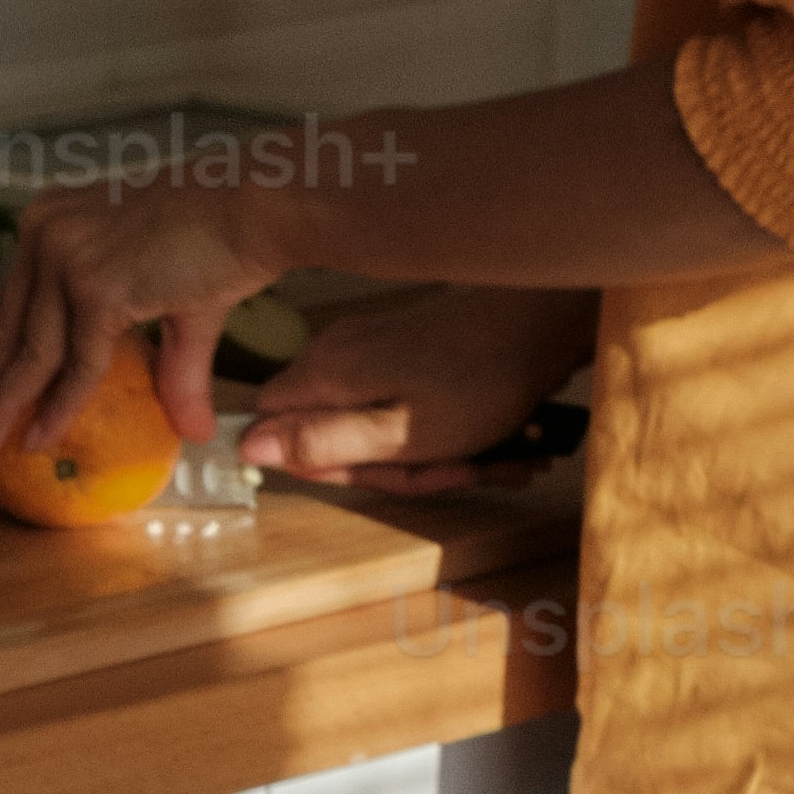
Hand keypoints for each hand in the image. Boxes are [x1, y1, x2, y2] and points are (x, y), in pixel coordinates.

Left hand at [0, 184, 289, 459]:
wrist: (259, 208)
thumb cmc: (225, 240)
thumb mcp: (173, 305)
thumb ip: (163, 366)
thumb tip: (188, 429)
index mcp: (53, 225)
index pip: (4, 300)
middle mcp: (47, 234)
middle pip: (3, 327)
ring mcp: (67, 257)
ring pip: (28, 352)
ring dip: (0, 408)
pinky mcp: (96, 284)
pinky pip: (75, 363)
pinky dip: (58, 407)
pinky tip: (37, 440)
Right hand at [237, 281, 597, 479]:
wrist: (546, 321)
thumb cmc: (480, 381)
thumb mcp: (400, 434)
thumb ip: (322, 441)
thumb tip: (247, 448)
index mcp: (327, 373)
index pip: (271, 428)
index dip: (317, 464)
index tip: (373, 472)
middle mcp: (337, 352)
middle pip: (329, 432)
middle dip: (389, 466)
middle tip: (446, 470)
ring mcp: (370, 346)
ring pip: (374, 425)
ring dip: (427, 457)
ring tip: (481, 460)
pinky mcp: (402, 346)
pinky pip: (401, 406)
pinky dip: (441, 433)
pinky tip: (487, 445)